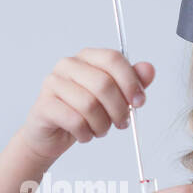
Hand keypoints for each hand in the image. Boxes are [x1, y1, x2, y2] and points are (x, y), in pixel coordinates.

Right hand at [18, 48, 154, 162]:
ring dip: (102, 125)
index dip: (130, 81)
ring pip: (89, 105)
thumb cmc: (83, 112)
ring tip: (101, 130)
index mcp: (87, 57)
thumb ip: (131, 82)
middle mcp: (68, 65)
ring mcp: (53, 84)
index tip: (139, 101)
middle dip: (118, 109)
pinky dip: (85, 133)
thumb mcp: (113, 97)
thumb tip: (148, 69)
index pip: (113, 59)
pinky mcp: (44, 105)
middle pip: (103, 83)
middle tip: (122, 122)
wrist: (52, 134)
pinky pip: (74, 120)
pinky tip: (85, 135)